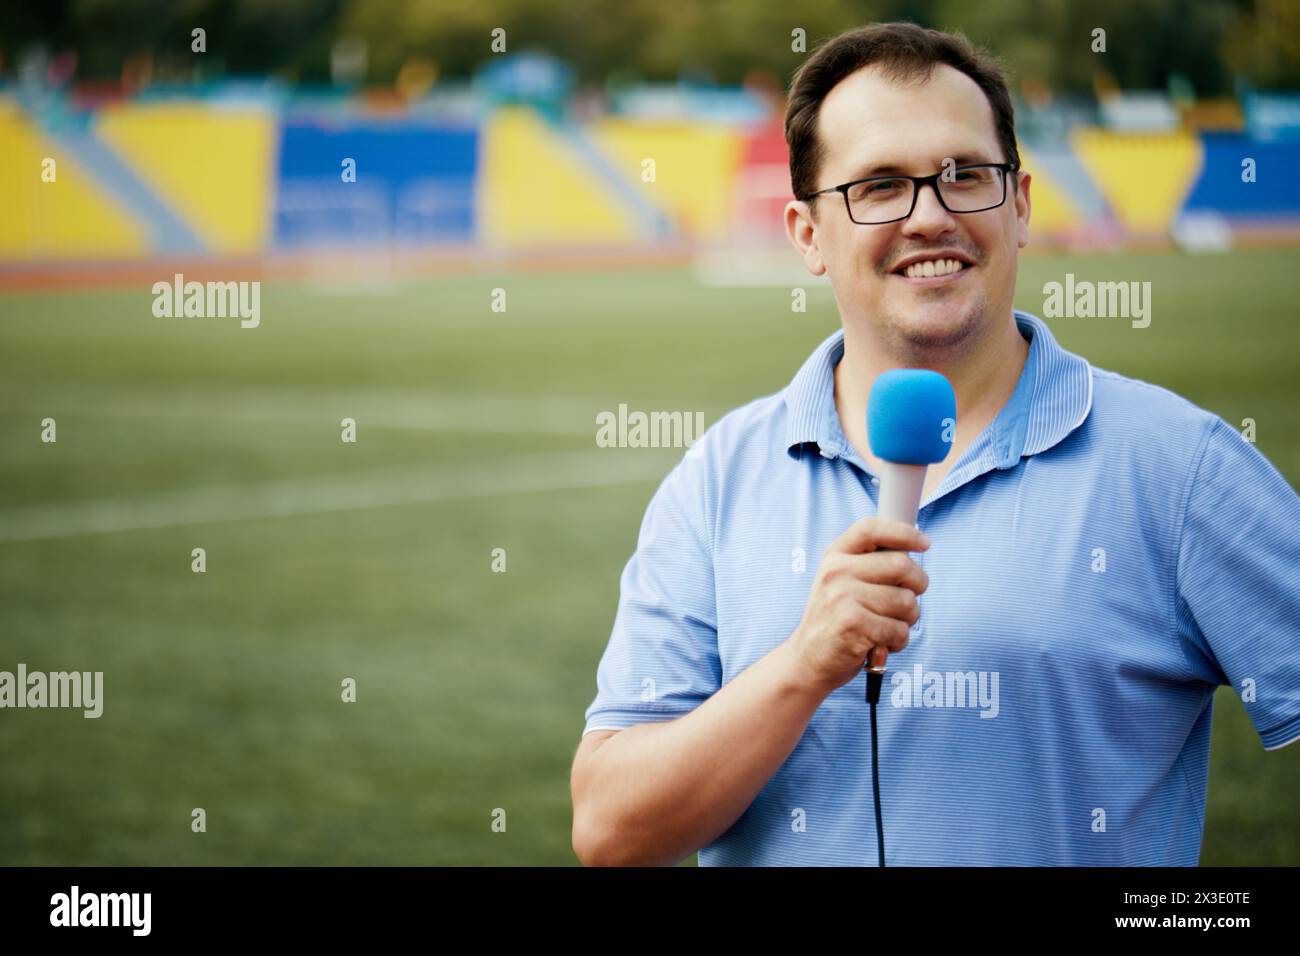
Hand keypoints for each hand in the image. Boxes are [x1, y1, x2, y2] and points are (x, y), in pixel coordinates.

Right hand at [786, 517, 929, 696]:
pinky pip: (899, 629)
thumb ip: (870, 563)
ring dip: (908, 619)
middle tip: (907, 602)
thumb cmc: (836, 620)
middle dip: (918, 586)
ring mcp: (841, 597)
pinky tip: (882, 643)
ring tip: (888, 626)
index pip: (871, 528)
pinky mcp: (852, 625)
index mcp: (835, 555)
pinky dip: (898, 641)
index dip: (904, 533)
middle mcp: (835, 571)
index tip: (924, 544)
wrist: (807, 659)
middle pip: (902, 565)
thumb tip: (916, 546)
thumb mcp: (841, 581)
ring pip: (906, 601)